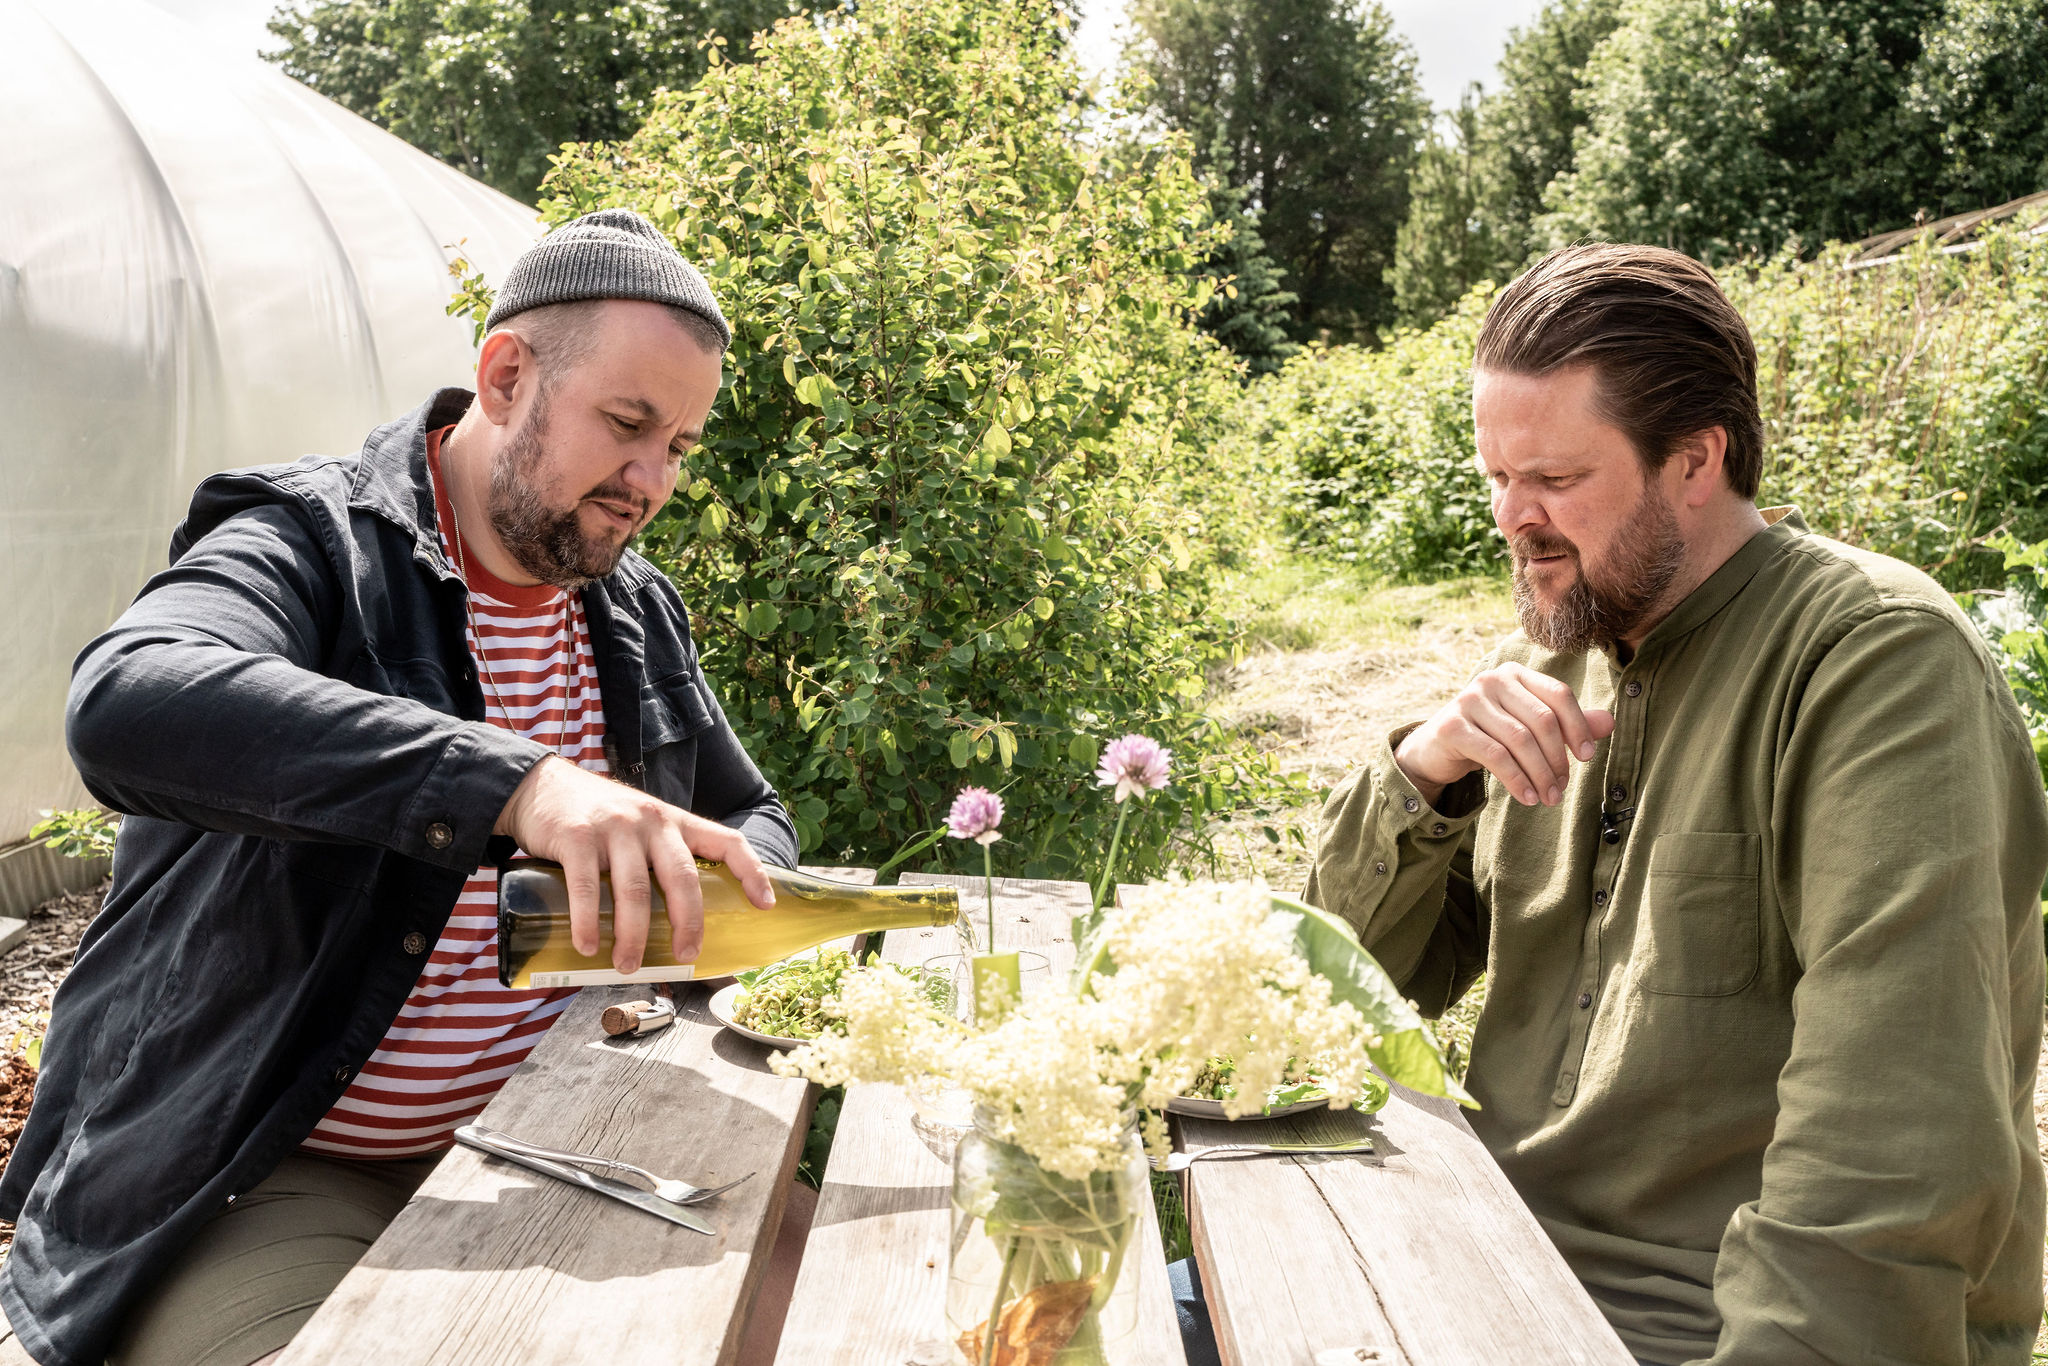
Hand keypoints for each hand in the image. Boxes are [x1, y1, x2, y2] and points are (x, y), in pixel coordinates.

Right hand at [493, 757, 775, 972]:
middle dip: (688, 922)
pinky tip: (588, 946)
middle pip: (682, 877)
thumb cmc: (598, 818)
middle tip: (686, 955)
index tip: (766, 905)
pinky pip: (587, 887)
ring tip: (627, 965)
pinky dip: (588, 922)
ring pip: (635, 889)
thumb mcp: (640, 827)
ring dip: (632, 935)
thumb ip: (657, 860)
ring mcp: (615, 827)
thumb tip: (673, 925)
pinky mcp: (577, 836)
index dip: (751, 873)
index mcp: (675, 821)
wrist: (541, 786)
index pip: (727, 841)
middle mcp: (652, 821)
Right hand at [1394, 663, 1615, 808]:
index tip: (1587, 757)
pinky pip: (1495, 755)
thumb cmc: (1490, 735)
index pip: (1558, 694)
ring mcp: (1469, 700)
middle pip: (1541, 720)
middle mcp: (1492, 679)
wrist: (1436, 748)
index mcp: (1516, 673)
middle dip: (1557, 759)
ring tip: (1548, 798)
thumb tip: (1610, 723)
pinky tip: (1527, 797)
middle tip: (1562, 789)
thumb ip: (1567, 724)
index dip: (1578, 726)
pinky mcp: (1452, 726)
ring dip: (1539, 774)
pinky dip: (1516, 780)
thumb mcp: (1528, 727)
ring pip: (1520, 740)